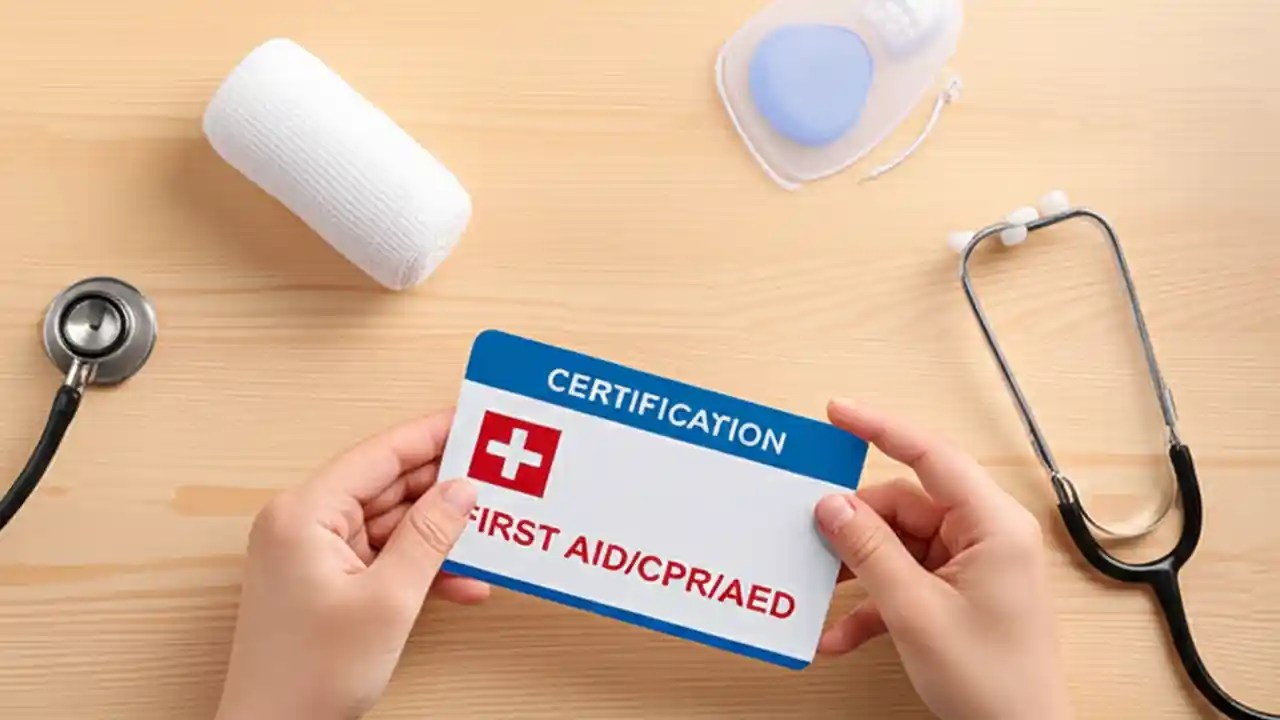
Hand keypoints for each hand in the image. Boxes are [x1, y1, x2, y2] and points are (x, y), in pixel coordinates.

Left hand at [216, 412, 484, 719]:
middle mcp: (302, 524)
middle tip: (496, 474)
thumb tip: (461, 489)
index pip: (379, 454)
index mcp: (304, 514)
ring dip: (438, 532)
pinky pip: (383, 556)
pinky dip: (421, 565)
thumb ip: (430, 536)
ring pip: (391, 522)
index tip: (473, 421)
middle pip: (387, 484)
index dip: (431, 434)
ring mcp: (313, 553)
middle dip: (442, 484)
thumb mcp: (388, 601)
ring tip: (489, 529)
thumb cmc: (308, 677)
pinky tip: (463, 579)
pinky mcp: (326, 580)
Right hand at [814, 400, 1071, 719]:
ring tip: (820, 587)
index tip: (838, 411)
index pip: (932, 455)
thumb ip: (870, 552)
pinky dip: (873, 603)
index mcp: (993, 526)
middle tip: (811, 535)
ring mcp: (972, 566)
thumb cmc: (995, 684)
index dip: (881, 427)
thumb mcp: (916, 612)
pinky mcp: (959, 594)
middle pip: (904, 505)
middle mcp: (986, 537)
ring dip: (859, 570)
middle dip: (855, 525)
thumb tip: (832, 506)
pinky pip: (905, 579)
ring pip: (898, 543)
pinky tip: (841, 632)